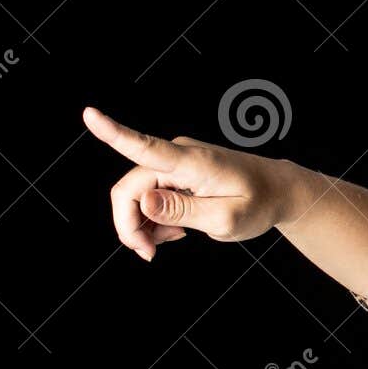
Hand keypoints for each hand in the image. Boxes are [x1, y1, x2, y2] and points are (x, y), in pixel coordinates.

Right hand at [83, 106, 305, 260]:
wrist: (278, 191)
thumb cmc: (259, 203)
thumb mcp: (226, 219)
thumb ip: (183, 212)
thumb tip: (143, 202)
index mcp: (192, 163)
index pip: (146, 147)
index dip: (113, 133)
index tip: (89, 113)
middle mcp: (178, 156)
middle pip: (129, 189)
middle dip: (129, 224)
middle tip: (148, 255)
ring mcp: (175, 163)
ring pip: (135, 196)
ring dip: (142, 224)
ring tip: (171, 240)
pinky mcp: (175, 173)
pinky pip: (148, 197)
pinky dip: (154, 219)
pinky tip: (175, 230)